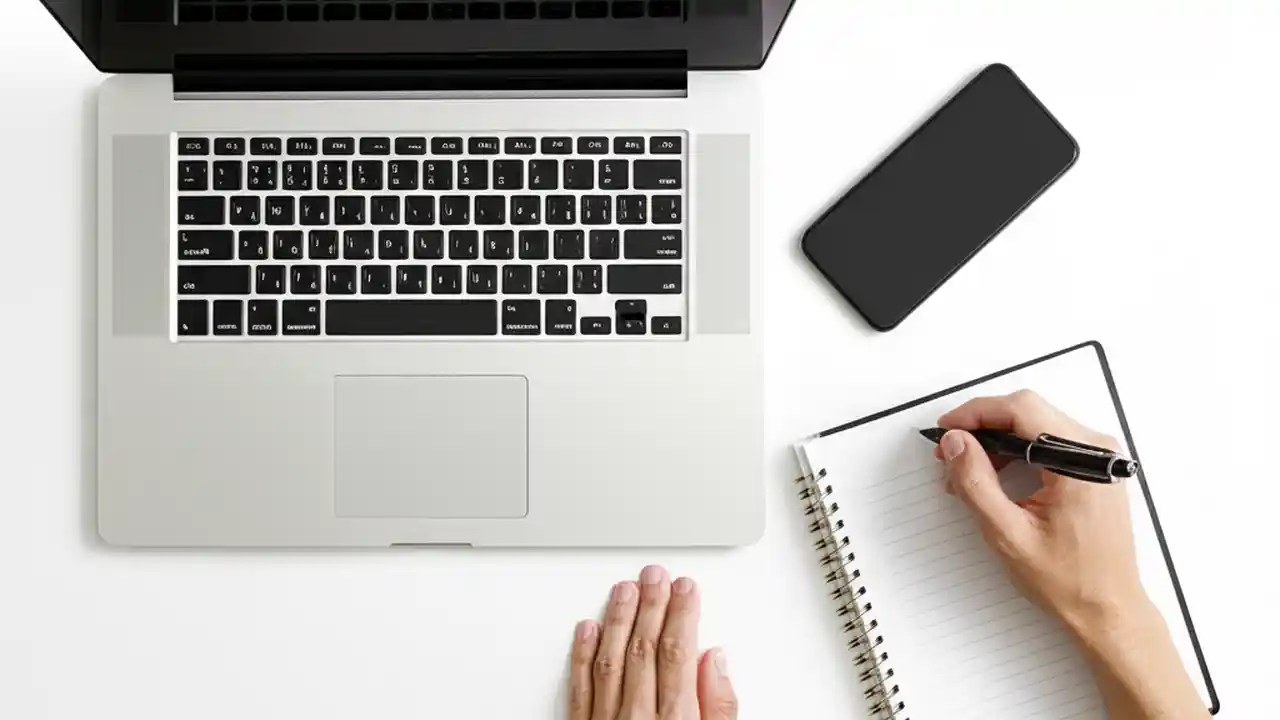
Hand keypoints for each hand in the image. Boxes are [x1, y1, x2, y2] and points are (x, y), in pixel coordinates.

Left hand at [568, 566, 737, 719]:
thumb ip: (719, 707)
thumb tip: (716, 662)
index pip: (678, 653)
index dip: (682, 614)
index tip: (686, 589)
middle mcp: (638, 718)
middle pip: (644, 649)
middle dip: (652, 606)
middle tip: (655, 576)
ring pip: (611, 661)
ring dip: (619, 619)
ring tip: (625, 589)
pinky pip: (580, 688)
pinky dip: (583, 654)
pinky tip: (589, 628)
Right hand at [933, 389, 1147, 633]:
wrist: (1108, 610)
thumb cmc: (1068, 581)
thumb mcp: (1008, 534)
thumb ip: (977, 483)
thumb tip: (955, 443)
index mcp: (1082, 461)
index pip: (1021, 409)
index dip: (976, 413)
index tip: (946, 430)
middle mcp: (1097, 450)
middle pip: (1028, 412)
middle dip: (983, 428)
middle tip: (950, 453)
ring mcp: (1100, 458)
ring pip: (1036, 425)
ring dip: (998, 441)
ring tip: (968, 472)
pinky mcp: (1095, 468)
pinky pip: (1049, 443)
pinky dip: (1017, 452)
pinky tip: (996, 477)